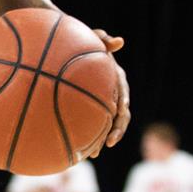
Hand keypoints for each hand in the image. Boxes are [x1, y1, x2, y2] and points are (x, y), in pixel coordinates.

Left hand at [86, 28, 129, 155]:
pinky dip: (87, 137)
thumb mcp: (92, 38)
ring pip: (107, 125)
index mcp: (116, 79)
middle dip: (117, 130)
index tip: (120, 112)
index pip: (124, 94)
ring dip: (103, 139)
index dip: (123, 104)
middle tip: (110, 142)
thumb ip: (102, 38)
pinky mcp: (92, 109)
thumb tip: (118, 41)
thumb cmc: (82, 42)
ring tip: (93, 154)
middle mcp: (113, 93)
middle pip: (120, 116)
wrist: (69, 51)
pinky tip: (76, 150)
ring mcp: (103, 103)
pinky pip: (92, 126)